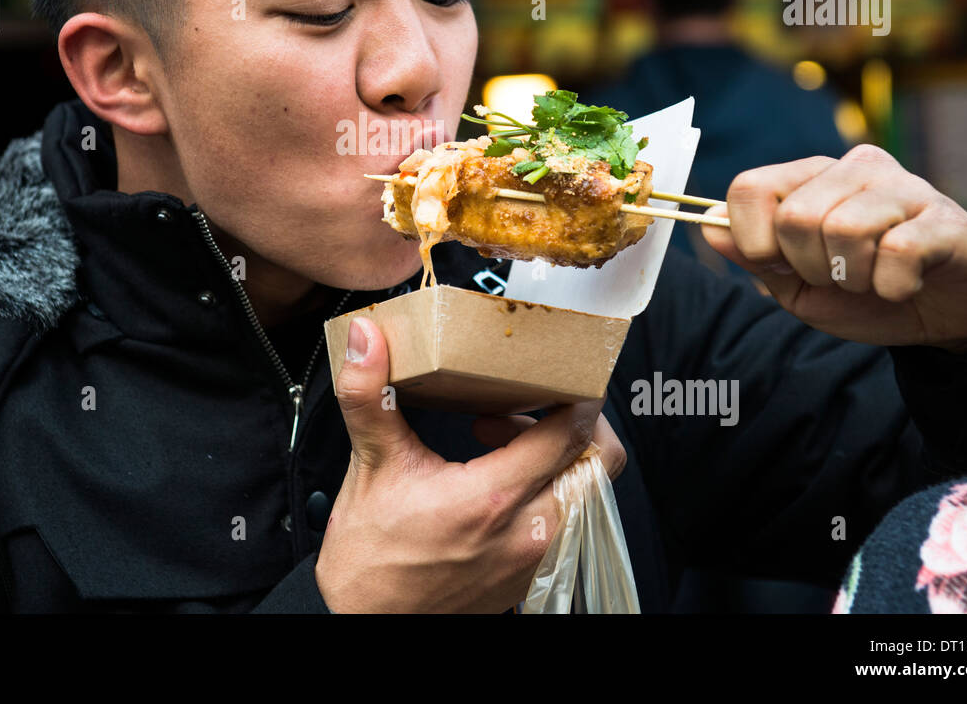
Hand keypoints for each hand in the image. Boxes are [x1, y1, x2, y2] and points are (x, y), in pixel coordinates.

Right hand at [314, 316, 624, 612]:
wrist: (369, 627)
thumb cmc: (370, 560)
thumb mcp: (369, 467)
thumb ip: (368, 396)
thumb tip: (367, 339)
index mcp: (493, 498)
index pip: (572, 433)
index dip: (575, 392)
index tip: (554, 370)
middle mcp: (528, 531)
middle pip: (599, 462)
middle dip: (575, 421)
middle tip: (531, 401)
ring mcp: (536, 557)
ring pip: (586, 491)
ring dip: (559, 454)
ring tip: (503, 436)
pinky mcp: (533, 573)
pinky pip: (569, 519)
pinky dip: (548, 487)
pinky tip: (499, 475)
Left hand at [700, 144, 966, 348]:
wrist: (953, 311)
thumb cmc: (870, 291)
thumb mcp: (798, 285)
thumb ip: (754, 256)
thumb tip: (707, 224)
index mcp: (811, 177)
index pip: (748, 188)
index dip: (754, 241)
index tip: (782, 265)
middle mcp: (854, 168)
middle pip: (794, 217)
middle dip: (809, 268)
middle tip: (841, 276)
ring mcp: (902, 187)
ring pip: (842, 230)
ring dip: (853, 278)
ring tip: (873, 278)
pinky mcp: (944, 218)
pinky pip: (897, 251)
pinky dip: (892, 285)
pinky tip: (905, 283)